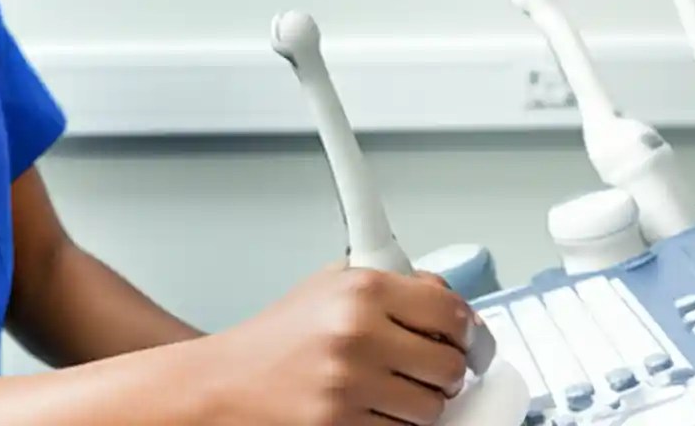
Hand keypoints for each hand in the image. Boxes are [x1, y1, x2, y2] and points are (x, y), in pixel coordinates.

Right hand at [204, 264, 472, 424]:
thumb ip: (387, 285)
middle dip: (443, 371)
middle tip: (423, 369)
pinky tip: (366, 409)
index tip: (471, 342)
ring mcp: (350, 386)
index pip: (452, 311)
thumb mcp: (327, 288)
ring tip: (384, 389)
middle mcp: (358, 334)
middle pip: (451, 365)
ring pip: (432, 408)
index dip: (470, 331)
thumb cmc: (273, 339)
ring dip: (417, 404)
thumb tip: (446, 297)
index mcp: (361, 291)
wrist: (223, 384)